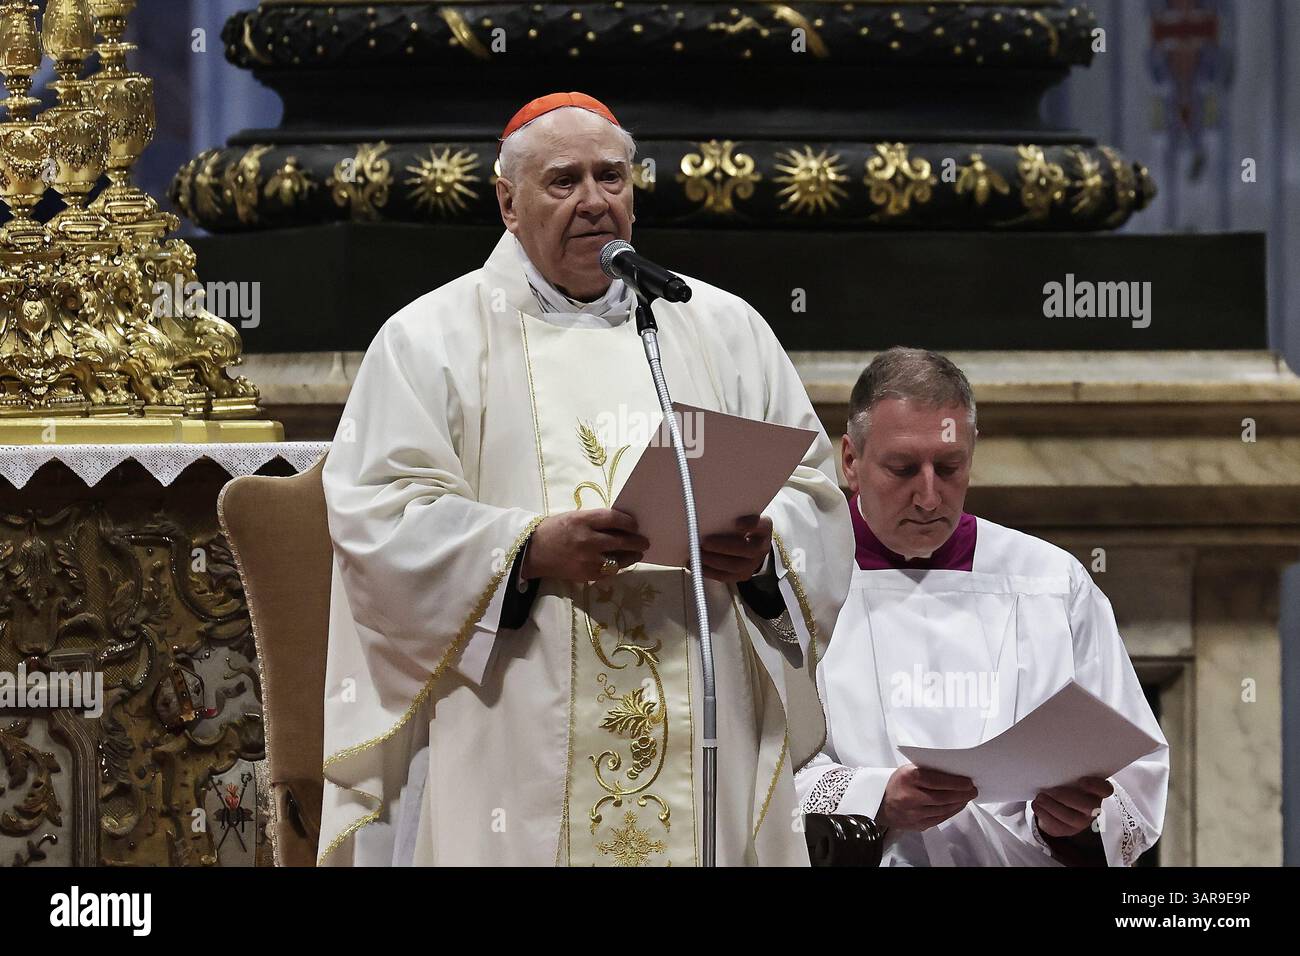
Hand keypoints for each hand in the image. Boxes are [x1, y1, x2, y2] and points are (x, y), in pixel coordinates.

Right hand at [520, 509, 648, 582]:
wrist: (532, 552)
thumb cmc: (555, 530)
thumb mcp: (575, 517)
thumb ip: (596, 520)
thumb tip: (621, 525)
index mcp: (582, 520)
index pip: (614, 519)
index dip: (629, 522)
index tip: (636, 525)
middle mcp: (587, 540)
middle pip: (621, 540)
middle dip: (636, 542)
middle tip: (644, 542)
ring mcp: (587, 560)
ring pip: (618, 559)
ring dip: (631, 556)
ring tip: (636, 554)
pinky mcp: (586, 575)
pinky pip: (609, 572)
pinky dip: (616, 567)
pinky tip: (620, 563)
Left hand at [699, 514, 772, 583]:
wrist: (749, 543)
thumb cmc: (737, 525)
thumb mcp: (738, 516)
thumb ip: (728, 515)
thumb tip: (701, 512)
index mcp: (763, 528)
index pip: (762, 524)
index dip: (751, 524)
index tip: (737, 523)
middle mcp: (762, 547)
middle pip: (746, 549)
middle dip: (723, 546)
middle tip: (704, 542)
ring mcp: (753, 564)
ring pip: (735, 566)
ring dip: (713, 560)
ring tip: (697, 554)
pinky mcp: (742, 576)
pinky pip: (725, 576)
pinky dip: (708, 571)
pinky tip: (694, 564)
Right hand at [875, 764, 977, 831]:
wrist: (881, 804)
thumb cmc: (898, 783)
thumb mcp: (908, 770)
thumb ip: (927, 771)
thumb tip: (953, 773)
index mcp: (908, 778)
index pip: (937, 781)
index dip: (955, 782)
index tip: (968, 782)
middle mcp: (910, 797)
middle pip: (943, 797)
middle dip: (962, 794)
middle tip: (973, 790)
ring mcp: (914, 813)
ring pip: (943, 809)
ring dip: (959, 803)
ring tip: (967, 797)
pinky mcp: (918, 825)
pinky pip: (940, 818)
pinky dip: (951, 811)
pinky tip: (957, 805)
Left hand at [1032, 776, 1112, 838]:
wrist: (1056, 806)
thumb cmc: (1065, 787)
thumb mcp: (1069, 778)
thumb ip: (1068, 773)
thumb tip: (1053, 762)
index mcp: (1096, 792)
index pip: (1106, 789)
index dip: (1096, 786)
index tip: (1082, 780)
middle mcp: (1093, 808)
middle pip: (1089, 806)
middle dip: (1067, 798)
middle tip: (1050, 791)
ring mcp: (1081, 821)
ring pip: (1071, 818)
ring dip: (1052, 807)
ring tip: (1040, 798)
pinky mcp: (1067, 830)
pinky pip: (1058, 826)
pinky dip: (1044, 814)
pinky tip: (1037, 805)